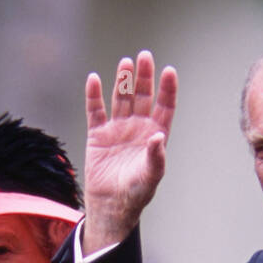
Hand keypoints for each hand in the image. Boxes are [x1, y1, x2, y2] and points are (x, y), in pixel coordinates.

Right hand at [82, 50, 176, 250]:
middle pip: (142, 96)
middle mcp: (137, 128)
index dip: (167, 89)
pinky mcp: (97, 134)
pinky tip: (95, 79)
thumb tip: (158, 137)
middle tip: (145, 57)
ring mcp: (117, 129)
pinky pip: (95, 111)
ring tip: (126, 63)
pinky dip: (94, 96)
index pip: (164, 106)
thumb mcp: (151, 175)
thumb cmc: (136, 193)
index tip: (169, 71)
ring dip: (123, 81)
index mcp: (154, 135)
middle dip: (144, 77)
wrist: (110, 205)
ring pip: (120, 98)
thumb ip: (156, 156)